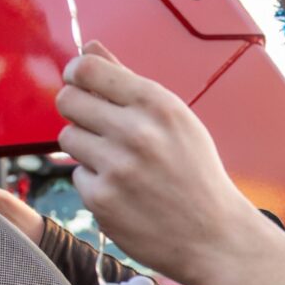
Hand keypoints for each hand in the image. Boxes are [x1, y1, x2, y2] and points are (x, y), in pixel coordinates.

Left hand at [57, 40, 264, 284]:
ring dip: (86, 148)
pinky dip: (95, 182)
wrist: (216, 237)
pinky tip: (124, 192)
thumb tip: (89, 47)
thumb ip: (128, 81)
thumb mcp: (175, 119)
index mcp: (157, 104)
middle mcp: (137, 132)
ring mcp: (117, 168)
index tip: (81, 85)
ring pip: (68, 138)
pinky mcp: (102, 200)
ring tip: (119, 163)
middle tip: (99, 128)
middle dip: (78, 110)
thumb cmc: (196, 174)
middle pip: (68, 100)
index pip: (87, 69)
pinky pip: (77, 175)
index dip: (77, 75)